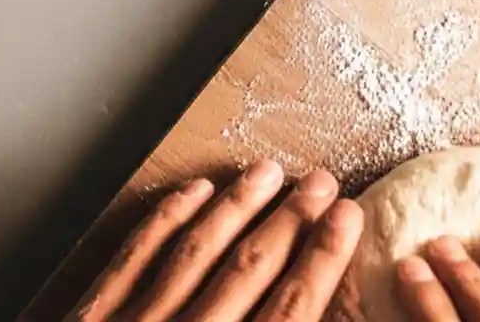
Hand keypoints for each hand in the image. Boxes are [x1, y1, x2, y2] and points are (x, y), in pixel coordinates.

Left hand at [72, 159, 363, 320]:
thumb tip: (308, 314)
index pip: (289, 311)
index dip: (323, 260)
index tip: (346, 217)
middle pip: (248, 271)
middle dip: (288, 221)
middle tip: (318, 182)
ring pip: (193, 253)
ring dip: (234, 208)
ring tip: (264, 172)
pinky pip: (132, 258)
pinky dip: (165, 221)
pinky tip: (192, 193)